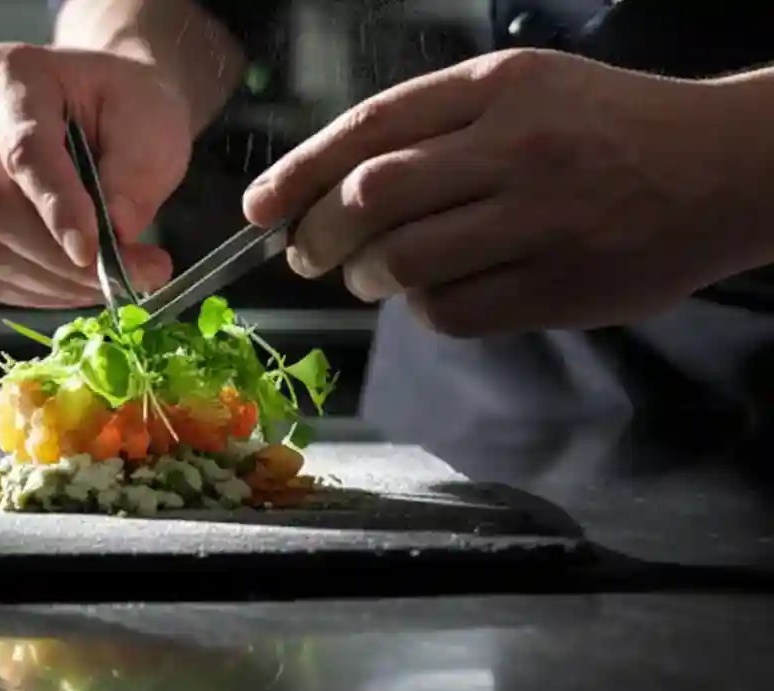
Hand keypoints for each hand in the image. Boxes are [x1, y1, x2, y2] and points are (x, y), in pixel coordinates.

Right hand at [0, 43, 189, 307]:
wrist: (108, 111)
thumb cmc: (129, 108)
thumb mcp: (153, 122)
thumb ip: (135, 175)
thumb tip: (114, 234)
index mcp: (9, 76)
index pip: (24, 151)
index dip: (56, 207)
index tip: (93, 251)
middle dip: (61, 257)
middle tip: (132, 276)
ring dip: (58, 281)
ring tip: (120, 278)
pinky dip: (44, 290)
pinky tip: (84, 279)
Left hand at [244, 49, 770, 336]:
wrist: (724, 168)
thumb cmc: (607, 127)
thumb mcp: (525, 89)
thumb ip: (437, 126)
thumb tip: (331, 187)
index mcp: (498, 86)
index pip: (369, 127)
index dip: (299, 171)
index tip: (259, 208)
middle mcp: (516, 145)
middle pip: (372, 196)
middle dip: (319, 233)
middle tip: (307, 252)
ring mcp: (541, 218)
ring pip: (405, 260)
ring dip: (367, 276)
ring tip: (370, 274)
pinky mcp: (561, 286)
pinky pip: (452, 312)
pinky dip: (422, 310)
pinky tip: (431, 295)